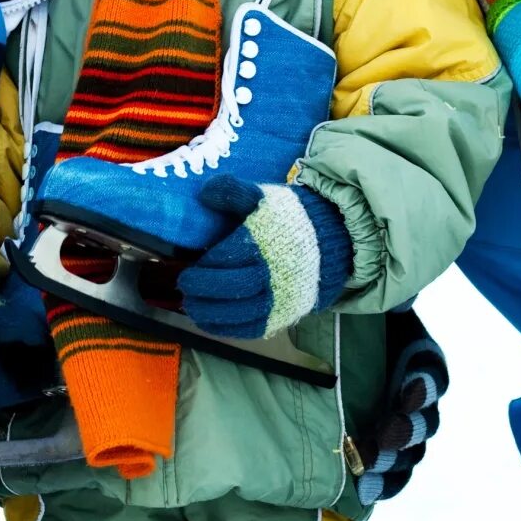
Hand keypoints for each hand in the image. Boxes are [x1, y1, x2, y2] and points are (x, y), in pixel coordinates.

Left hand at [179, 176, 352, 339]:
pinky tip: (212, 324)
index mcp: (264, 243)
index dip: (203, 268)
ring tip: (192, 309)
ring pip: (240, 313)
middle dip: (202, 291)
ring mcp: (281, 297)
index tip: (187, 270)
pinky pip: (254, 328)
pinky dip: (230, 329)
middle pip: (230, 287)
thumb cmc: (292, 217)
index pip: (225, 259)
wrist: (336, 239)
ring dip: (211, 314)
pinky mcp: (287, 313)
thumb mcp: (264, 196)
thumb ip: (233, 192)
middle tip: (184, 289)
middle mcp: (273, 274)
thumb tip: (203, 194)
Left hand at [354, 308, 446, 504]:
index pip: (432, 374)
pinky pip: (393, 475)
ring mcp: (401, 428)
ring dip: (395, 460)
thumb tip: (400, 294)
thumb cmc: (348, 329)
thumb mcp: (364, 312)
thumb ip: (385, 304)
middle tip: (389, 433)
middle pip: (425, 420)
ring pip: (412, 452)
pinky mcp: (384, 453)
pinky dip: (382, 483)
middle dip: (408, 428)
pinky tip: (364, 488)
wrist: (322, 357)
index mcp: (416, 360)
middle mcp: (415, 398)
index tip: (409, 389)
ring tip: (371, 463)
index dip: (425, 384)